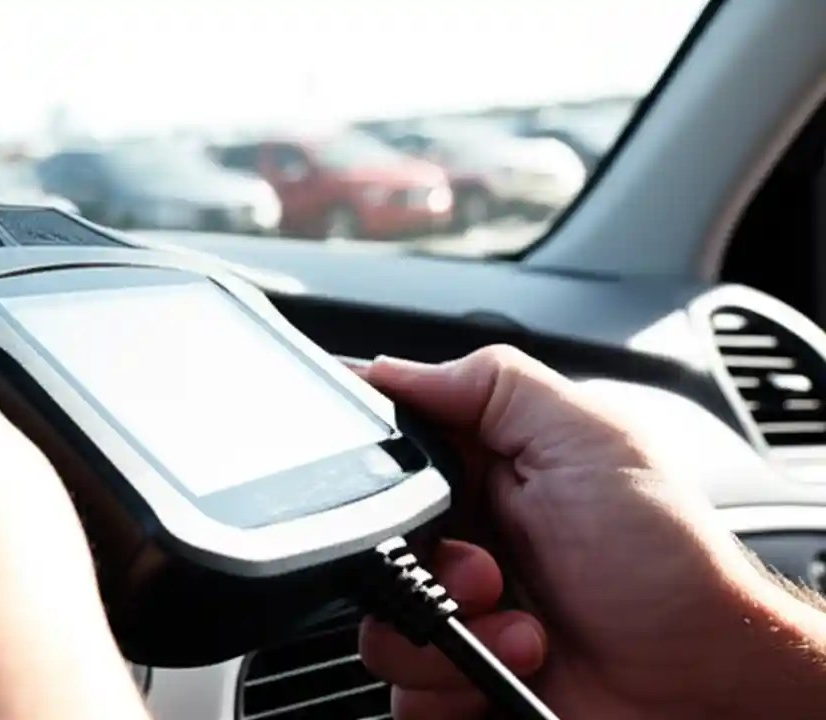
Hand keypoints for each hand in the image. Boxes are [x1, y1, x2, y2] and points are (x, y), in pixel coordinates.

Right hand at [358, 346, 825, 718]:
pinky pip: (399, 690)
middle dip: (419, 565)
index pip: (387, 450)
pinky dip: (445, 690)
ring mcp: (458, 611)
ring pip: (376, 625)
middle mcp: (462, 537)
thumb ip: (494, 385)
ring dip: (438, 636)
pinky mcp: (457, 678)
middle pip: (367, 544)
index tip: (402, 490)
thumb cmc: (668, 561)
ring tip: (519, 629)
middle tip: (485, 572)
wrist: (704, 681)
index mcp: (481, 467)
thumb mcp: (590, 440)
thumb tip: (394, 366)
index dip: (375, 467)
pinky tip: (515, 665)